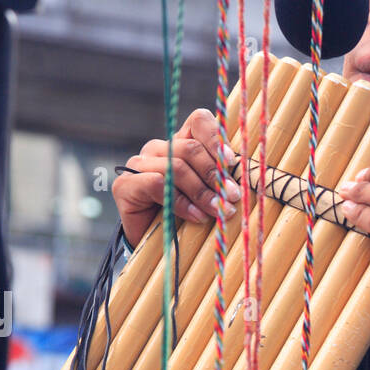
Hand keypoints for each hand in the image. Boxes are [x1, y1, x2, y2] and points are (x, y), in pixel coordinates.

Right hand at [112, 108, 240, 249]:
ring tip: (218, 211)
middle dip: (214, 174)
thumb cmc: (188, 218)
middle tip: (232, 196)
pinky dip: (181, 202)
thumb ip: (221, 179)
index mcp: (180, 143)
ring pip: (176, 167)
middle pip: (189, 148)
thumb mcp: (209, 194)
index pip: (198, 121)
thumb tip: (243, 175)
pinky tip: (196, 216)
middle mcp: (158, 149)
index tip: (230, 161)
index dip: (215, 138)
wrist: (158, 247)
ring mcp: (138, 164)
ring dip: (202, 192)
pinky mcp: (125, 185)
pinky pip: (157, 184)